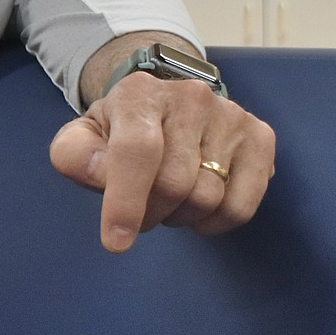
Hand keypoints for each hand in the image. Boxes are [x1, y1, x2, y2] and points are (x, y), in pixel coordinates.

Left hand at [50, 71, 275, 252]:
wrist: (164, 107)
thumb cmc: (117, 133)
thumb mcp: (81, 139)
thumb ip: (75, 156)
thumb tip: (101, 175)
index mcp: (139, 93)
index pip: (136, 151)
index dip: (126, 201)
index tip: (116, 242)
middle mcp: (191, 97)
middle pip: (173, 184)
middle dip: (149, 213)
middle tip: (140, 210)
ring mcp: (231, 115)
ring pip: (207, 199)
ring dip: (180, 216)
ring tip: (169, 199)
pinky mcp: (259, 138)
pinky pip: (240, 207)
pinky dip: (214, 223)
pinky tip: (198, 208)